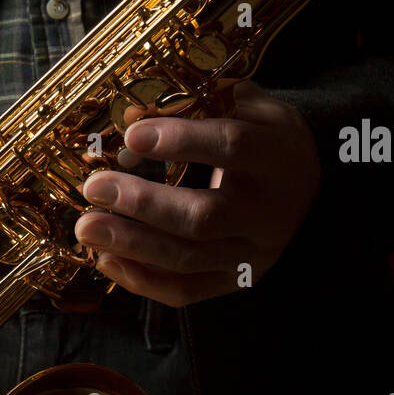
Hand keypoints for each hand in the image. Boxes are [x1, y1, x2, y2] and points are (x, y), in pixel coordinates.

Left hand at [74, 80, 319, 305]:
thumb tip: (133, 110)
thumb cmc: (263, 138)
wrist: (308, 188)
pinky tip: (105, 260)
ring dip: (130, 245)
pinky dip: (142, 281)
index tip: (132, 135)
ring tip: (85, 228)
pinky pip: (186, 291)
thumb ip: (199, 103)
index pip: (233, 147)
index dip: (181, 141)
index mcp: (279, 157)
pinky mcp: (235, 281)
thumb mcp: (247, 108)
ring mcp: (254, 254)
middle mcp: (270, 212)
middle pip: (203, 217)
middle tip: (94, 188)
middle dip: (142, 204)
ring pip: (187, 259)